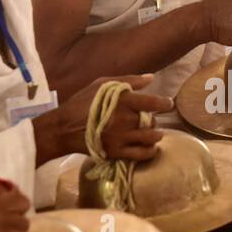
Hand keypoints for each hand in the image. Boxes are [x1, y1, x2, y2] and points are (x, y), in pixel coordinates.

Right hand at [53, 73, 171, 160]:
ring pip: (151, 138)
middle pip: (152, 121)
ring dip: (156, 135)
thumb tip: (151, 78)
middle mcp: (124, 119)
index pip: (153, 103)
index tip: (168, 103)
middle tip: (149, 119)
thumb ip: (129, 81)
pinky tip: (149, 147)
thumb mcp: (102, 85)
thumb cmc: (82, 103)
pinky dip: (150, 151)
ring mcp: (121, 137)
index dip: (165, 103)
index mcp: (122, 100)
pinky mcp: (116, 152)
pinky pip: (142, 154)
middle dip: (153, 120)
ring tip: (153, 133)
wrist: (63, 128)